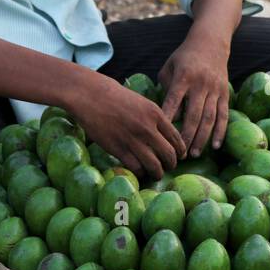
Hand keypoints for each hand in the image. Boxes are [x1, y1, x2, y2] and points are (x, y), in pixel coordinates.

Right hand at [68, 72, 186, 180]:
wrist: (89, 94)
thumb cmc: (113, 95)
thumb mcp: (141, 101)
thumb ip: (153, 117)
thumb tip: (163, 134)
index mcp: (155, 113)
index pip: (176, 138)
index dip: (180, 150)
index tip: (179, 156)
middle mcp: (147, 128)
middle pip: (169, 154)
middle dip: (171, 164)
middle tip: (169, 167)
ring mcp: (133, 140)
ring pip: (154, 166)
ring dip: (157, 173)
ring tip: (155, 174)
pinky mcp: (118, 149)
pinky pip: (135, 168)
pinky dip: (139, 173)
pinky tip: (139, 171)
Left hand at [158, 29, 230, 157]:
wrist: (211, 42)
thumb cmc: (184, 57)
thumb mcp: (169, 66)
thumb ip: (165, 87)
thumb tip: (163, 114)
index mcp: (184, 76)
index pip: (174, 100)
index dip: (167, 117)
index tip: (160, 135)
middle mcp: (200, 84)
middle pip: (193, 114)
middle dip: (185, 135)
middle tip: (178, 153)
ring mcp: (215, 89)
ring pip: (209, 118)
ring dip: (202, 138)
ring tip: (193, 153)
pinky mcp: (225, 94)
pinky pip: (223, 116)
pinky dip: (220, 132)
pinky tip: (215, 146)